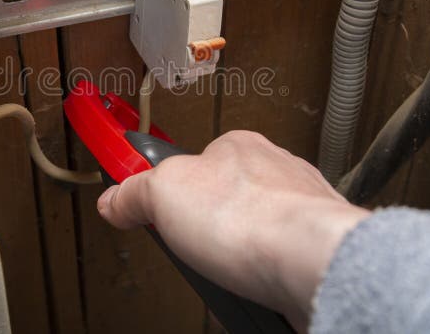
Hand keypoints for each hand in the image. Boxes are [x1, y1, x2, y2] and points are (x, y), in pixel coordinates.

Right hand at [96, 130, 369, 330]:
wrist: (311, 263)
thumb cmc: (252, 218)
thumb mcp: (164, 192)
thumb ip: (135, 192)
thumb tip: (115, 198)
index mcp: (237, 146)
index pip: (190, 158)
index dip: (165, 184)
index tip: (146, 202)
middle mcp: (274, 171)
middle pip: (223, 195)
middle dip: (203, 223)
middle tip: (186, 244)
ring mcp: (299, 209)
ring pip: (254, 227)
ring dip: (235, 250)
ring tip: (221, 269)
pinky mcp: (314, 248)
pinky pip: (278, 258)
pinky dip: (262, 273)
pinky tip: (249, 283)